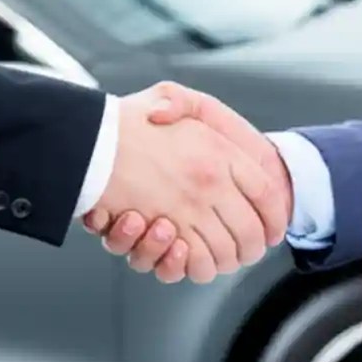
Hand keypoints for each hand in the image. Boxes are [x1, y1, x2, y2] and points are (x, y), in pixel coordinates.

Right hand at [87, 84, 287, 283]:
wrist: (86, 141)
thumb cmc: (125, 120)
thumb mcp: (168, 96)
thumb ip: (189, 104)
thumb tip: (196, 127)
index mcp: (219, 152)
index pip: (266, 192)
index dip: (275, 215)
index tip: (274, 228)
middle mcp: (208, 183)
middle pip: (251, 231)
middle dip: (253, 247)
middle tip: (249, 249)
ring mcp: (187, 210)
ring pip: (225, 253)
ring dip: (226, 260)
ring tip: (220, 253)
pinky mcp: (164, 234)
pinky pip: (192, 263)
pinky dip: (195, 265)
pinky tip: (188, 253)